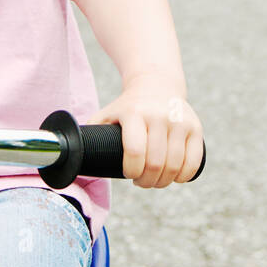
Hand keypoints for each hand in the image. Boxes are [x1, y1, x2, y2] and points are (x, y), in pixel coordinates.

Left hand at [84, 73, 202, 187]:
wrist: (156, 84)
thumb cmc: (126, 107)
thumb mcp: (107, 114)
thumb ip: (90, 133)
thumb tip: (72, 159)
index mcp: (134, 113)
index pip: (135, 152)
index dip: (132, 172)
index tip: (129, 174)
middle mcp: (159, 116)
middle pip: (155, 164)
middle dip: (147, 181)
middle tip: (141, 182)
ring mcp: (180, 121)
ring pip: (174, 166)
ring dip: (163, 182)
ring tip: (155, 180)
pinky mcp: (195, 127)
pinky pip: (193, 162)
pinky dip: (183, 176)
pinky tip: (174, 177)